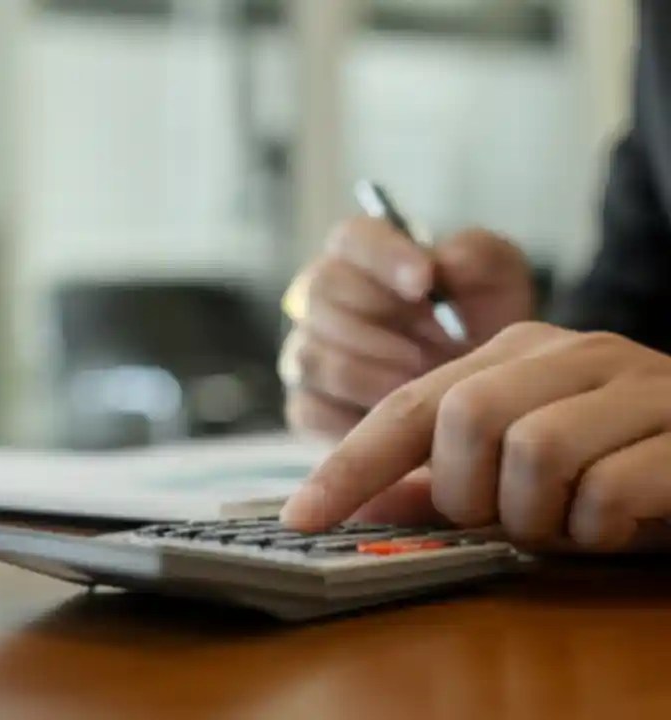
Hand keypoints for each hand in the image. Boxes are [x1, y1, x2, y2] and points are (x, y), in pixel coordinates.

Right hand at [279, 217, 533, 439]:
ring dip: (378, 373)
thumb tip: (441, 260)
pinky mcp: (304, 407)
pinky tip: (401, 420)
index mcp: (360, 255)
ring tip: (428, 384)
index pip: (351, 238)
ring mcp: (304, 353)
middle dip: (386, 325)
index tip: (424, 284)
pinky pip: (312, 409)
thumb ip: (477, 258)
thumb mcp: (498, 286)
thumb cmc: (480, 329)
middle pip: (321, 293)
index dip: (382, 257)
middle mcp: (318, 299)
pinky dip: (359, 417)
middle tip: (441, 349)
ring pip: (315, 356)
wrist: (476, 398)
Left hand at [281, 322, 670, 552]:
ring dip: (539, 515)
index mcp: (516, 353)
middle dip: (468, 492)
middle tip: (505, 517)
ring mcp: (636, 383)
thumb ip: (448, 479)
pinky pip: (608, 491)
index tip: (301, 517)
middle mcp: (571, 352)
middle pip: (465, 418)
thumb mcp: (526, 469)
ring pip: (534, 451)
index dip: (349, 465)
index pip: (407, 407)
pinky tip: (618, 520)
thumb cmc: (621, 461)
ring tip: (569, 520)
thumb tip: (363, 504)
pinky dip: (598, 527)